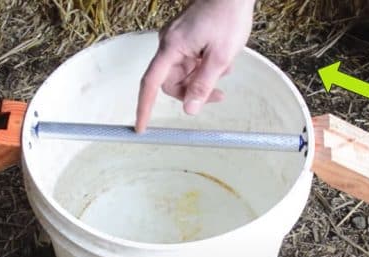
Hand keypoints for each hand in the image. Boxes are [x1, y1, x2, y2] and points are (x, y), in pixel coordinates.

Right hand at [135, 0, 254, 131]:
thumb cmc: (227, 17)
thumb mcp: (219, 57)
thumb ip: (203, 85)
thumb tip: (190, 110)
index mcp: (171, 48)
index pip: (151, 84)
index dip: (144, 108)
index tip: (141, 128)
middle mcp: (169, 44)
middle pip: (171, 82)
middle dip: (193, 92)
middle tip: (218, 94)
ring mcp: (178, 40)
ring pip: (184, 73)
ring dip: (203, 77)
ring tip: (226, 67)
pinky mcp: (186, 37)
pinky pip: (190, 61)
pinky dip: (205, 66)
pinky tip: (222, 58)